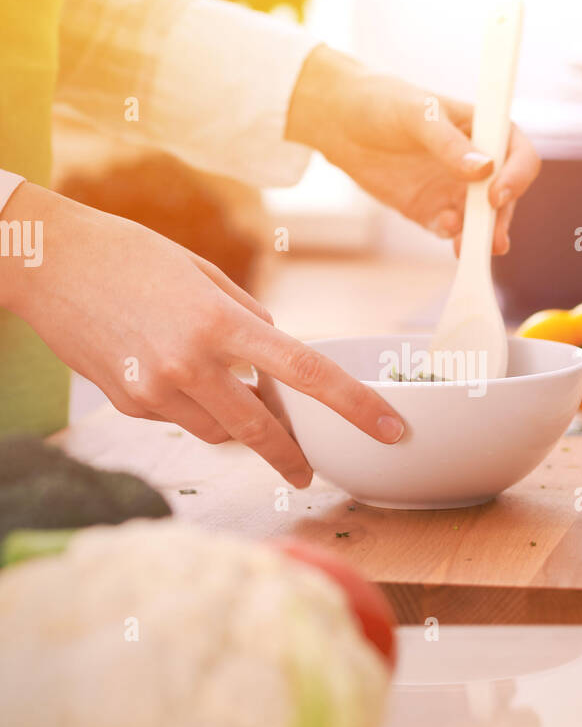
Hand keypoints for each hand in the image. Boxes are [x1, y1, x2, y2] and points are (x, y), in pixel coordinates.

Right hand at [1, 184, 404, 484]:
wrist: (46, 265)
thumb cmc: (130, 256)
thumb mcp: (201, 272)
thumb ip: (246, 316)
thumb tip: (275, 355)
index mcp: (221, 322)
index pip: (305, 371)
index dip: (355, 405)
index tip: (390, 429)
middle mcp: (191, 363)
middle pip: (262, 429)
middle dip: (290, 455)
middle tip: (307, 471)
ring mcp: (156, 390)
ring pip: (218, 431)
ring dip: (233, 422)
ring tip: (219, 387)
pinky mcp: (129, 406)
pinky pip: (177, 420)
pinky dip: (187, 406)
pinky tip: (163, 370)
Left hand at [285, 46, 540, 253]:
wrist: (341, 122)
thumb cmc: (384, 103)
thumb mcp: (417, 115)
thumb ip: (448, 143)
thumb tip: (482, 169)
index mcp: (484, 130)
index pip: (518, 155)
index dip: (516, 176)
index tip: (496, 194)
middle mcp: (477, 162)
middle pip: (504, 196)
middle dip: (500, 219)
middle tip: (492, 240)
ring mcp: (454, 189)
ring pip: (479, 220)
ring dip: (479, 236)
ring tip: (470, 248)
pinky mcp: (431, 209)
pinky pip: (450, 229)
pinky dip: (451, 234)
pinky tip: (443, 227)